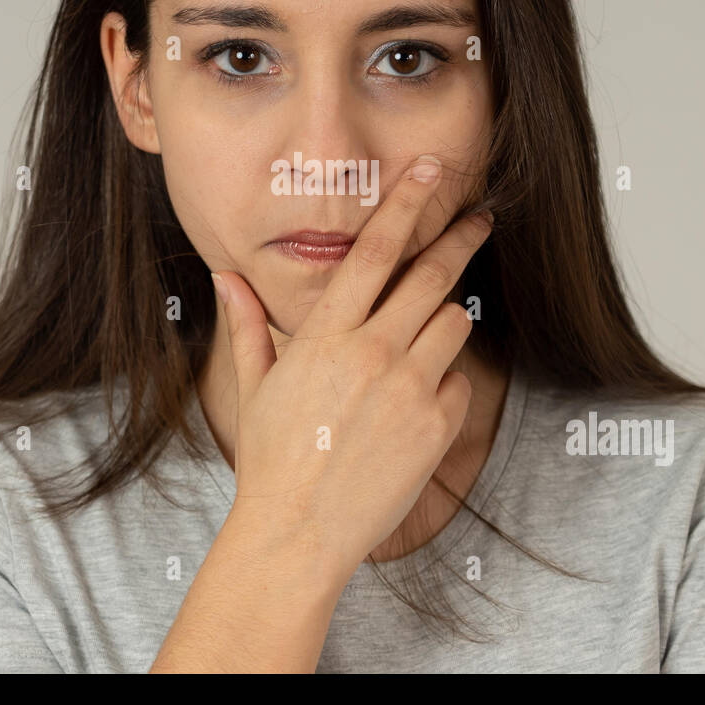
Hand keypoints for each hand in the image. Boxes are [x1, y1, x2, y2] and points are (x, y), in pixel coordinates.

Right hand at [210, 155, 493, 581]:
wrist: (298, 533)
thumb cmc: (271, 459)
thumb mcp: (255, 386)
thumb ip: (247, 324)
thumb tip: (225, 276)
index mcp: (325, 335)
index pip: (374, 250)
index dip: (406, 203)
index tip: (431, 172)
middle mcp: (372, 352)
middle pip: (430, 274)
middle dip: (460, 236)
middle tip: (479, 216)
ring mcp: (409, 389)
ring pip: (454, 322)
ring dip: (446, 319)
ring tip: (425, 337)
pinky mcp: (436, 428)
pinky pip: (460, 382)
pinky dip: (446, 384)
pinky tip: (416, 405)